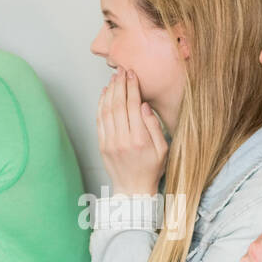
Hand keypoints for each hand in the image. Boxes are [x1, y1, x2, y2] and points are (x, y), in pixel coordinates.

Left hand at [96, 68, 167, 195]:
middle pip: (118, 105)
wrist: (133, 190)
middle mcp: (123, 140)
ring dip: (109, 92)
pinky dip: (101, 105)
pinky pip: (99, 121)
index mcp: (140, 140)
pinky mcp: (102, 145)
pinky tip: (105, 94)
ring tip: (114, 78)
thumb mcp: (163, 150)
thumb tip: (144, 106)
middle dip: (120, 85)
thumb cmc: (151, 170)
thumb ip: (154, 127)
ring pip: (107, 111)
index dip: (132, 88)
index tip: (132, 75)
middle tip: (122, 71)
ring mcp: (110, 143)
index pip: (133, 106)